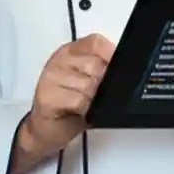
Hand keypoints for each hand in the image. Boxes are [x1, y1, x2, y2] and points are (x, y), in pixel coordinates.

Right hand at [11, 34, 114, 173]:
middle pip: (94, 65)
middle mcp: (58, 60)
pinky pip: (78, 100)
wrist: (46, 130)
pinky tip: (79, 112)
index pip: (95, 42)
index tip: (116, 72)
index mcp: (70, 52)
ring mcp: (50, 77)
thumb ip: (103, 71)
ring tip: (87, 105)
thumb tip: (126, 70)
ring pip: (88, 84)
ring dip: (93, 100)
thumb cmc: (69, 106)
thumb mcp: (89, 83)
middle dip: (104, 84)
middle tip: (98, 96)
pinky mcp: (47, 97)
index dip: (110, 56)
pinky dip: (85, 109)